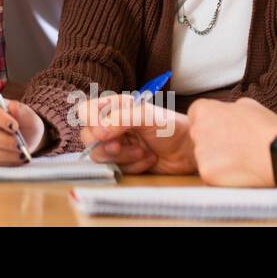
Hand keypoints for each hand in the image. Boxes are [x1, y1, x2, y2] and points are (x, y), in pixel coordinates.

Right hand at [0, 99, 45, 164]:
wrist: (26, 140)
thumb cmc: (26, 125)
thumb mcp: (30, 117)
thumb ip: (23, 112)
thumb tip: (14, 106)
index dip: (1, 119)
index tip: (15, 127)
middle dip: (4, 141)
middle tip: (20, 145)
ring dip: (6, 154)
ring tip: (21, 155)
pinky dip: (5, 161)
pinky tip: (16, 159)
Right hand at [76, 94, 194, 174]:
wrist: (190, 150)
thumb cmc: (172, 127)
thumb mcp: (147, 116)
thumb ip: (121, 119)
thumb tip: (99, 131)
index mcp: (115, 108)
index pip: (86, 111)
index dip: (90, 122)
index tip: (103, 132)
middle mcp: (112, 126)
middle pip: (88, 136)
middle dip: (105, 144)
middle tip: (119, 146)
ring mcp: (117, 145)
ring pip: (100, 155)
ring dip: (122, 156)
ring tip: (142, 151)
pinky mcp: (124, 163)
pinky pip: (116, 169)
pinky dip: (133, 166)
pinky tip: (149, 159)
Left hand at [189, 97, 276, 186]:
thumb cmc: (268, 127)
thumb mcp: (247, 105)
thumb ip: (230, 108)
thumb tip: (228, 112)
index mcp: (203, 110)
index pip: (196, 116)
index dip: (211, 124)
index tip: (226, 131)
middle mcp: (196, 130)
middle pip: (198, 138)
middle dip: (212, 143)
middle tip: (236, 147)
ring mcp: (200, 152)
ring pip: (204, 158)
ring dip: (217, 161)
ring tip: (241, 159)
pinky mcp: (207, 173)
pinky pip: (210, 175)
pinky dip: (222, 177)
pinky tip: (240, 171)